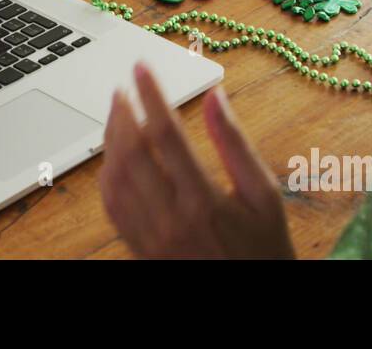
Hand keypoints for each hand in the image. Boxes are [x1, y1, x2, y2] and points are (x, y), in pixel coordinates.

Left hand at [98, 64, 295, 258]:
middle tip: (123, 89)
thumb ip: (236, 144)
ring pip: (114, 179)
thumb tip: (216, 97)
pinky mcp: (140, 249)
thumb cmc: (264, 250)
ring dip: (109, 140)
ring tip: (117, 115)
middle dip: (121, 113)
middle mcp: (171, 218)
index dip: (151, 95)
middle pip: (130, 153)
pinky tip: (114, 157)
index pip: (166, 134)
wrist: (253, 303)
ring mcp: (151, 237)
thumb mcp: (264, 195)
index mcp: (204, 201)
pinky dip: (107, 175)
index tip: (142, 68)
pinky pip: (112, 207)